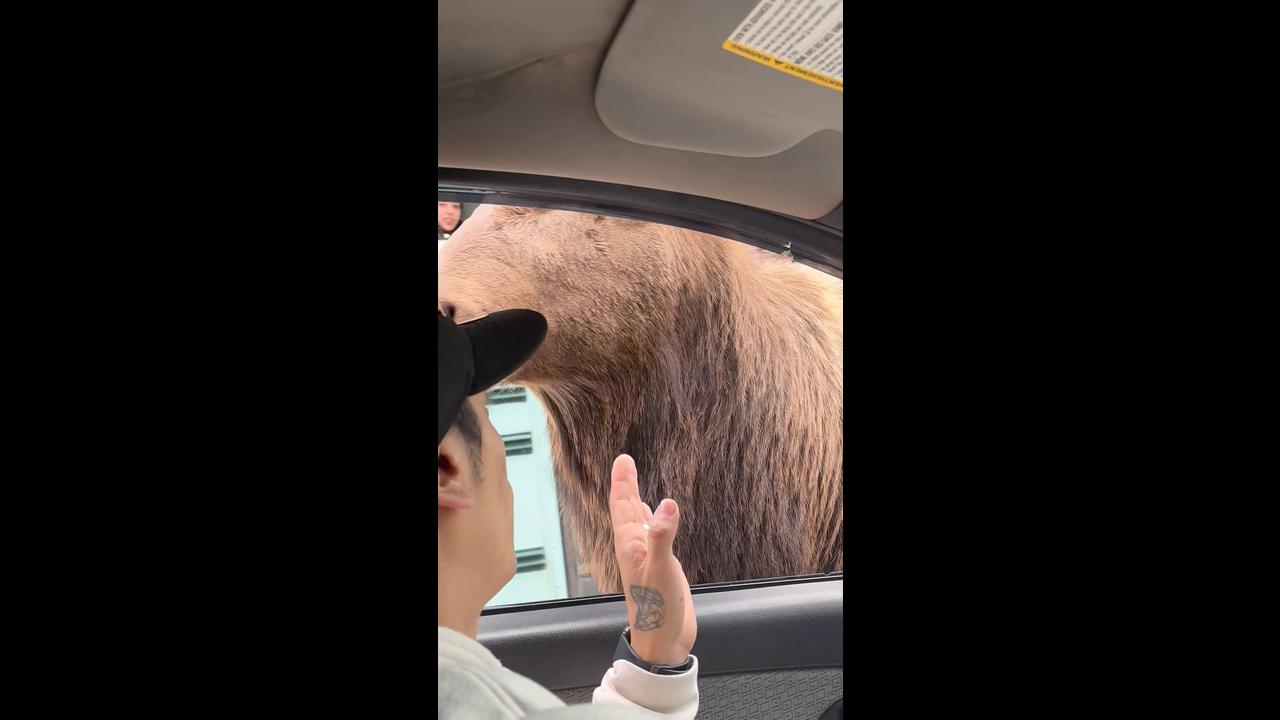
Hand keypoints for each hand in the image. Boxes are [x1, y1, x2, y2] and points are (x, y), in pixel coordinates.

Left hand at [609, 454, 696, 665]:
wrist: (663, 641)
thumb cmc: (657, 610)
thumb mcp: (661, 570)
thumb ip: (663, 536)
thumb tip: (668, 503)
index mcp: (630, 544)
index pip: (623, 505)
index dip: (623, 481)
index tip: (623, 459)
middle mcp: (635, 547)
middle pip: (628, 509)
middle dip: (627, 485)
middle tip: (626, 462)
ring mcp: (647, 557)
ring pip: (640, 521)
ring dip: (637, 501)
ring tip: (635, 484)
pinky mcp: (660, 566)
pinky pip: (654, 535)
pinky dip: (655, 520)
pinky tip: (658, 518)